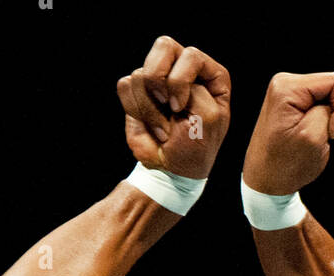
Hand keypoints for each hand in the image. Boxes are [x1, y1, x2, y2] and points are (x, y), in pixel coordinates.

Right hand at [117, 35, 230, 180]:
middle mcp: (183, 69)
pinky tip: (150, 125)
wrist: (172, 170)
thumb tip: (160, 79)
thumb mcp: (207, 119)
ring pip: (141, 73)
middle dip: (159, 80)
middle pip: (163, 46)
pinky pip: (125, 86)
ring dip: (149, 108)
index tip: (179, 108)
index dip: (180, 81)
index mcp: (208, 73)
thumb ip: (193, 90)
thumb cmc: (196, 147)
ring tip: (163, 128)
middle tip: (166, 106)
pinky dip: (135, 109)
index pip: (190, 55)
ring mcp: (159, 79)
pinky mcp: (138, 91)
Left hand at [243, 71, 333, 195]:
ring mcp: (286, 92)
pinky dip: (321, 120)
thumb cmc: (285, 167)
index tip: (330, 132)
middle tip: (320, 136)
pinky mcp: (290, 102)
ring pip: (327, 95)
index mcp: (287, 87)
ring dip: (328, 117)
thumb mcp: (315, 137)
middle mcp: (284, 83)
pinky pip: (319, 104)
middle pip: (331, 85)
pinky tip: (308, 134)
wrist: (264, 183)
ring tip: (312, 137)